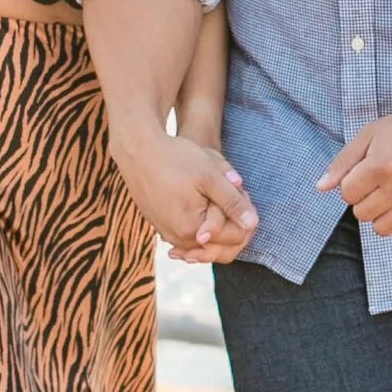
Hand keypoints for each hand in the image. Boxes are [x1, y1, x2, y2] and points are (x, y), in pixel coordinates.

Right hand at [114, 126, 257, 264]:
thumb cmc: (175, 159)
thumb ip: (233, 202)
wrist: (138, 151)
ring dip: (216, 215)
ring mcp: (168, 234)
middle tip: (229, 187)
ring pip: (207, 234)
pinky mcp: (161, 226)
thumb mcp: (210, 176)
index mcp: (192, 232)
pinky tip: (199, 193)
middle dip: (231, 217)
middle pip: (221, 240)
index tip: (240, 189)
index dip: (244, 212)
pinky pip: (191, 229)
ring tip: (212, 187)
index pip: (235, 236)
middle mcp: (179, 240)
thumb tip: (253, 224)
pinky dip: (201, 215)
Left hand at [318, 102, 391, 245]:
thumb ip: (343, 162)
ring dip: (381, 216)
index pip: (347, 194)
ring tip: (391, 198)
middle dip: (364, 201)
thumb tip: (321, 188)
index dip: (351, 185)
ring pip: (382, 230)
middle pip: (362, 214)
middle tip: (379, 185)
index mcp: (381, 165)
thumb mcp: (371, 134)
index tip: (364, 175)